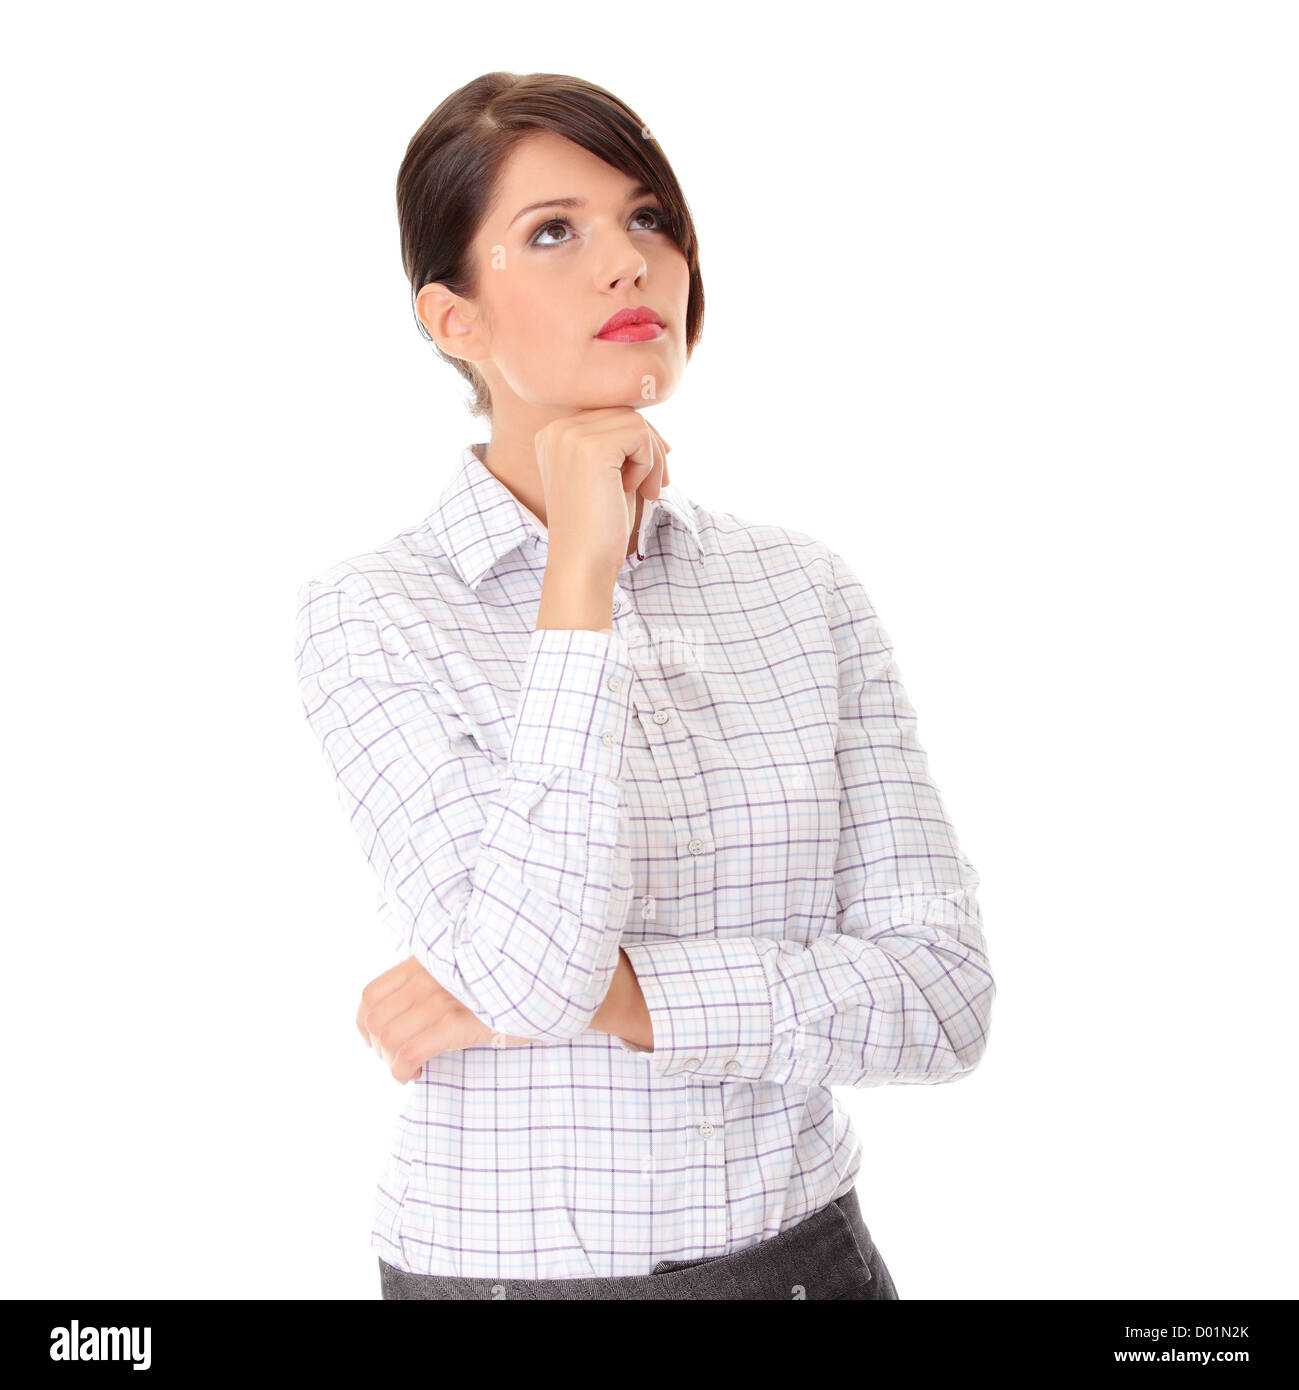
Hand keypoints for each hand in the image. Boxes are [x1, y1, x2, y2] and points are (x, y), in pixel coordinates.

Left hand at [356, 956, 537, 1083]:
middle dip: (379, 1049)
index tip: (376, 1042)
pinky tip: (417, 1075)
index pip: (371, 994)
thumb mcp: (466, 968)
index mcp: (427, 961)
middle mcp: (429, 975)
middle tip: (398, 1060)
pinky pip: (410, 1052)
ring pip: (389, 1037)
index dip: (364, 1025)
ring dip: (391, 1062)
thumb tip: (407, 1012)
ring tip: (409, 1068)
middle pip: (377, 1019)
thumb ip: (436, 978)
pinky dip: (403, 1070)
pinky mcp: (458, 1022)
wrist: (548, 984)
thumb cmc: (508, 983)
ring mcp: (442, 997)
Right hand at [533, 408, 670, 578]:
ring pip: (635, 421)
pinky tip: (635, 490)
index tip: (650, 476)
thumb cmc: (598, 527)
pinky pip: (640, 435)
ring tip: (647, 491)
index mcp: (553, 435)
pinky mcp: (590, 448)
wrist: (582, 563)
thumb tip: (652, 427)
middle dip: (649, 448)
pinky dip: (649, 464)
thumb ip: (619, 446)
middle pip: (624, 413)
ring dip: (652, 458)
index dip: (638, 443)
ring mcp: (570, 436)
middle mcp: (556, 429)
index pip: (610, 415)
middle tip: (656, 486)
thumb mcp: (608, 476)